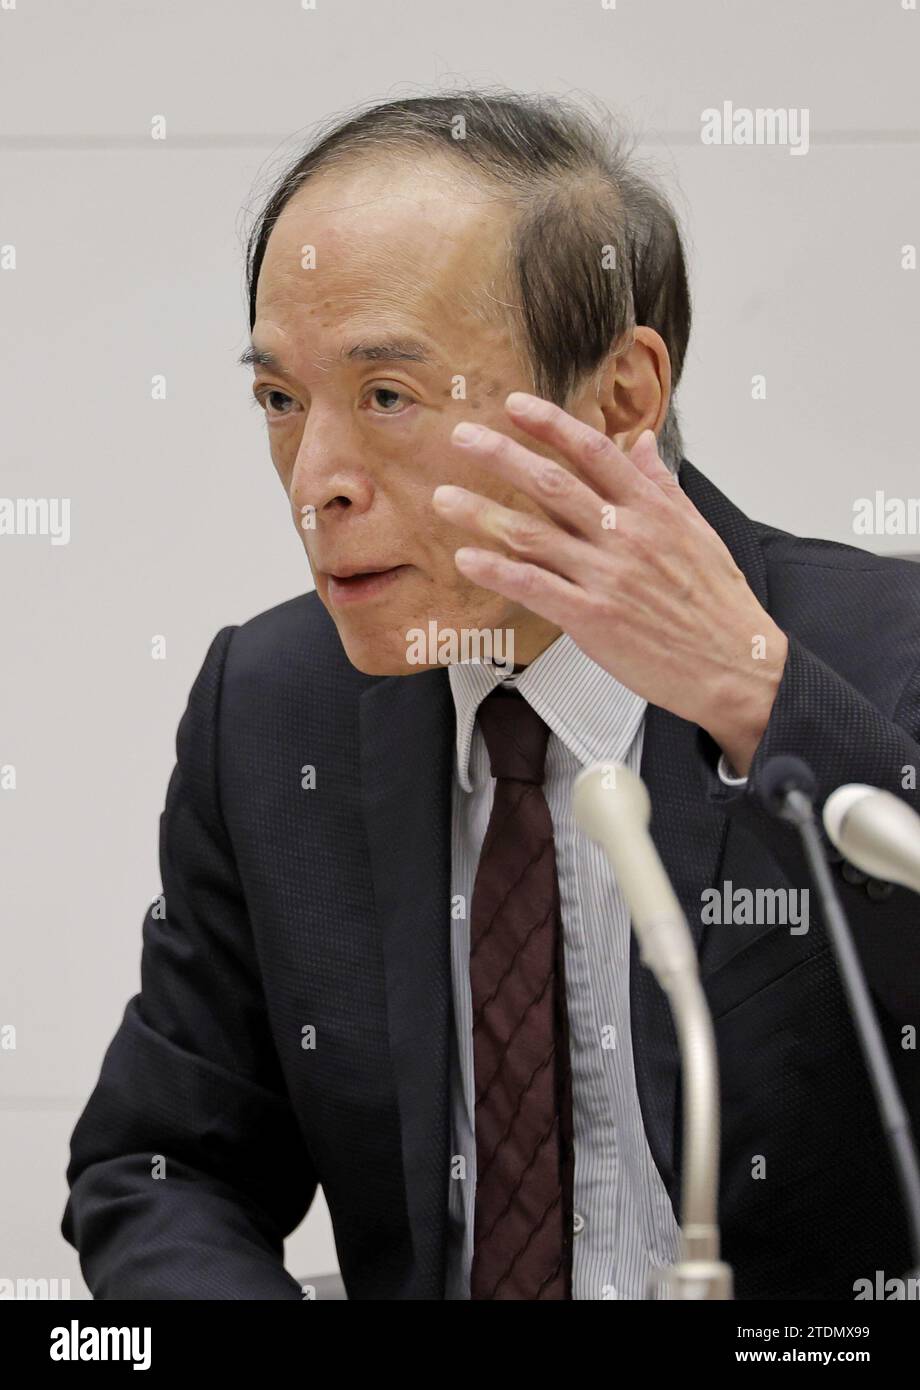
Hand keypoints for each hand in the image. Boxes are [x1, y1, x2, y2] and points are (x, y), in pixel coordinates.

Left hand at [431, 391, 787, 775]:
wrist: (734, 664)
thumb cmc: (717, 602)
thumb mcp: (698, 531)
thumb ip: (662, 485)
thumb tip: (640, 443)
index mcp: (651, 509)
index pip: (593, 452)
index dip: (551, 424)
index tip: (515, 405)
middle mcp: (625, 535)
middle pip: (552, 483)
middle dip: (501, 456)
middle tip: (460, 438)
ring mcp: (607, 576)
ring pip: (532, 534)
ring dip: (481, 513)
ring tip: (443, 498)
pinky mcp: (593, 618)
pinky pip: (535, 587)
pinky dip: (497, 571)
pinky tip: (466, 558)